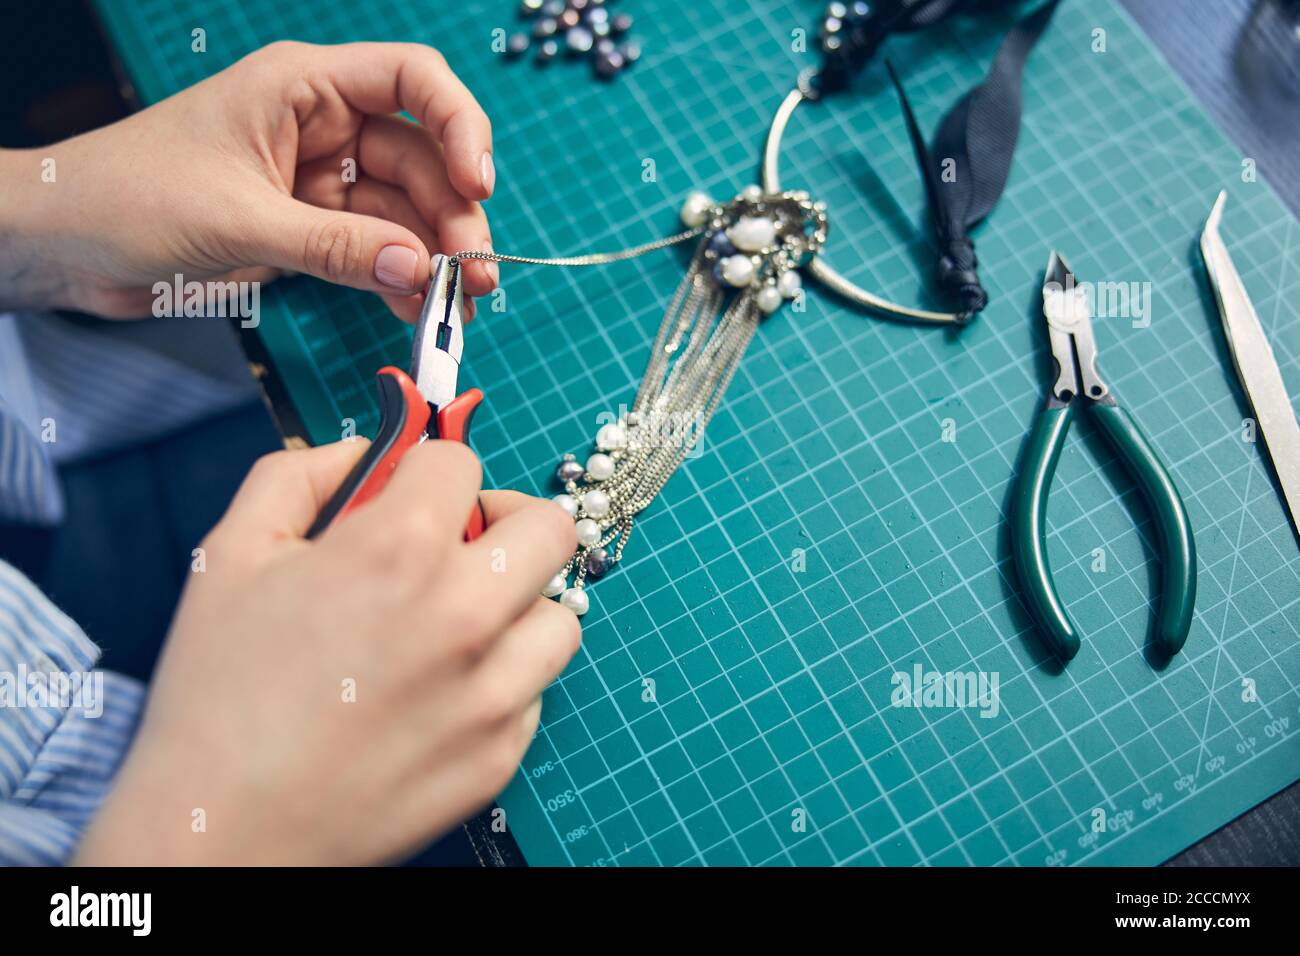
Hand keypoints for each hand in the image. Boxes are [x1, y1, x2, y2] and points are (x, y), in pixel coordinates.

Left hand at [0, 41, 497, 321]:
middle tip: (474, 280)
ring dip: (435, 260)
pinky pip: (374, 251)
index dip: (459, 125)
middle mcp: (323, 127)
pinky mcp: (310, 229)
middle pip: (421, 161)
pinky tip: (418, 311)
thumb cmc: (130, 197)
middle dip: (453, 219)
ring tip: (457, 311)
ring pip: (404, 214)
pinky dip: (399, 281)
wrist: (66, 244)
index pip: (412, 80)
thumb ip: (334, 247)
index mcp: (305, 87)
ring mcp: (319, 181)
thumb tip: (419, 271)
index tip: (477, 186)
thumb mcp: (238, 220)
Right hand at [74, 441, 577, 864]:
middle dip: (506, 520)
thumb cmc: (217, 696)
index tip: (415, 495)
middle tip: (465, 544)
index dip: (430, 470)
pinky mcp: (501, 754)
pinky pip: (534, 691)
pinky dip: (501, 681)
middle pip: (551, 527)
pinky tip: (442, 694)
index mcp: (397, 551)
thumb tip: (360, 452)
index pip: (463, 462)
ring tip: (460, 625)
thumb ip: (299, 477)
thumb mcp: (229, 555)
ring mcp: (493, 692)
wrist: (220, 832)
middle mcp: (464, 614)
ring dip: (518, 605)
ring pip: (560, 615)